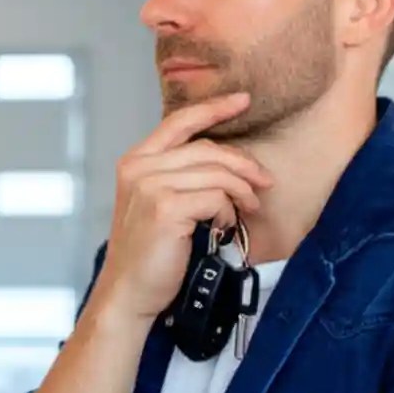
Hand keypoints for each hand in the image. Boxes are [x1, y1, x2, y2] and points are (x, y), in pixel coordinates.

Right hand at [95, 93, 272, 319]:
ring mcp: (150, 187)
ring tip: (247, 210)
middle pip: (207, 148)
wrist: (129, 292)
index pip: (179, 122)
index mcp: (135, 162)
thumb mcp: (155, 203)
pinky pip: (217, 198)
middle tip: (264, 182)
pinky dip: (228, 213)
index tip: (242, 100)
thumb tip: (226, 161)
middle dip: (244, 164)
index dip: (214, 107)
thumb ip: (177, 176)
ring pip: (217, 173)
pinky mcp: (166, 208)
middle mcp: (139, 168)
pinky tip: (223, 228)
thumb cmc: (148, 253)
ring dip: (241, 193)